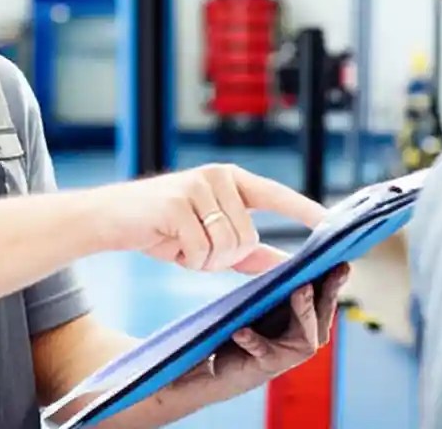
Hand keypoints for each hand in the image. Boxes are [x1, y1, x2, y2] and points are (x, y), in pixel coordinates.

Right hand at [90, 164, 326, 273]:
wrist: (110, 218)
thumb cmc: (162, 227)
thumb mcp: (208, 236)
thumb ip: (248, 249)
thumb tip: (284, 265)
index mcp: (229, 180)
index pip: (275, 194)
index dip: (303, 210)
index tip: (331, 224)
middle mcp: (217, 177)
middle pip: (248, 237)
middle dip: (223, 256)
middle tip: (194, 248)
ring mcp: (196, 187)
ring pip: (226, 246)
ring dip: (203, 259)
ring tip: (180, 243)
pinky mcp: (176, 203)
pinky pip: (201, 251)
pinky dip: (186, 259)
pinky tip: (168, 244)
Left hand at [185, 264, 349, 396]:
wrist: (221, 364)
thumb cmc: (249, 326)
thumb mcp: (264, 298)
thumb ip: (279, 280)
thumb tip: (286, 256)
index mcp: (309, 318)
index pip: (327, 297)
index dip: (336, 281)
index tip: (342, 263)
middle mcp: (307, 338)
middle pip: (322, 315)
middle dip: (325, 294)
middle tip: (320, 273)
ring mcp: (289, 354)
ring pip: (306, 337)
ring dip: (304, 311)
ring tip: (299, 290)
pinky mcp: (266, 366)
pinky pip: (262, 350)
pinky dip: (253, 340)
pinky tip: (240, 331)